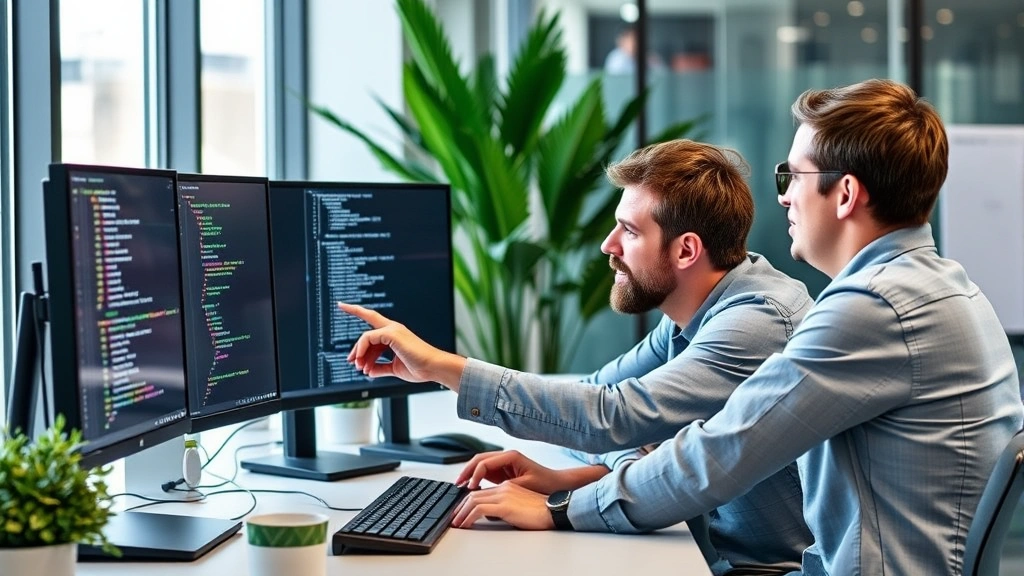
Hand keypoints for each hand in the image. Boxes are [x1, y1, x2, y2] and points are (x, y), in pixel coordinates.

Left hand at [338, 303, 465, 387]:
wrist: (433, 368)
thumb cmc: (419, 367)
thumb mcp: (395, 368)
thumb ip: (380, 368)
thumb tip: (369, 370)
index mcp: (395, 335)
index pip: (373, 319)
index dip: (357, 310)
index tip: (342, 304)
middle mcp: (393, 329)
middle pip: (366, 332)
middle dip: (355, 347)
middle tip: (350, 362)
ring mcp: (393, 330)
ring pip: (365, 337)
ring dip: (359, 354)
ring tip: (359, 368)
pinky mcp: (391, 333)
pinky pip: (368, 338)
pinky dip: (362, 350)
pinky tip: (362, 362)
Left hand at [450, 482, 552, 529]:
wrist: (554, 510)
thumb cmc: (541, 511)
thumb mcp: (519, 506)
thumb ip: (505, 507)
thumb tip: (491, 516)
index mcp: (507, 486)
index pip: (481, 491)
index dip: (467, 501)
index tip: (460, 511)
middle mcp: (503, 487)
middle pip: (473, 494)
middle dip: (460, 506)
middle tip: (454, 518)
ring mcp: (503, 495)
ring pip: (473, 500)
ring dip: (461, 512)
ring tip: (457, 523)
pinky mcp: (505, 505)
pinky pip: (479, 509)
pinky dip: (468, 516)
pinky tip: (466, 524)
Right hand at [455, 450, 565, 493]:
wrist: (557, 484)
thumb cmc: (545, 483)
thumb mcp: (525, 485)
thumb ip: (506, 487)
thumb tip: (488, 493)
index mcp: (511, 456)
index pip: (485, 462)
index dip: (475, 474)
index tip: (471, 487)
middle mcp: (505, 456)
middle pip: (479, 459)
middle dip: (467, 471)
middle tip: (458, 483)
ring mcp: (504, 463)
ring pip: (480, 464)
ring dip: (470, 474)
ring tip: (460, 485)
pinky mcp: (503, 471)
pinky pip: (485, 472)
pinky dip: (476, 478)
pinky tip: (471, 487)